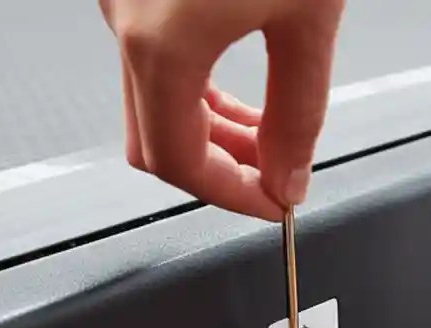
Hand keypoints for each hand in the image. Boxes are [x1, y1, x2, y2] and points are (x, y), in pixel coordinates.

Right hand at [98, 0, 344, 220]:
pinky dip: (193, 94)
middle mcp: (124, 19)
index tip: (274, 205)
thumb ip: (298, 109)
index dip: (231, 196)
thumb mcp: (308, 16)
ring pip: (150, 103)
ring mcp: (121, 1)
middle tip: (279, 175)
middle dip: (222, 170)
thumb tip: (289, 176)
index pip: (179, 162)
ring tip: (270, 136)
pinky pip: (152, 63)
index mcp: (161, 38)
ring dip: (209, 134)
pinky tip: (240, 100)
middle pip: (156, 140)